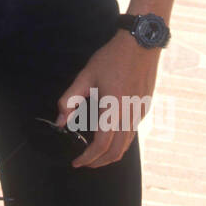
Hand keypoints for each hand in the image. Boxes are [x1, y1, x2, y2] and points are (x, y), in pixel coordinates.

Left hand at [55, 31, 159, 168]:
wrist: (142, 43)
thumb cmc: (113, 57)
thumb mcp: (86, 75)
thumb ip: (70, 99)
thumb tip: (60, 121)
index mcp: (114, 107)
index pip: (102, 144)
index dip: (89, 157)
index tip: (77, 162)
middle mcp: (130, 114)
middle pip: (117, 151)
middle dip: (100, 162)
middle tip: (85, 162)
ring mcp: (140, 112)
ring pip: (127, 145)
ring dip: (111, 154)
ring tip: (95, 154)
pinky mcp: (145, 108)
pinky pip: (132, 133)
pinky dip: (120, 142)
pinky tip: (109, 136)